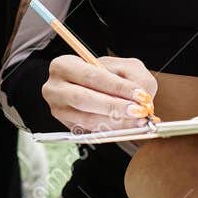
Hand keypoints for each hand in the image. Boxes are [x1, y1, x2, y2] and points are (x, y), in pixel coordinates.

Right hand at [43, 55, 157, 132]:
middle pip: (84, 99)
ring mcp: (59, 110)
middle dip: (114, 107)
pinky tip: (127, 127)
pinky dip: (111, 131)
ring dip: (115, 123)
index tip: (139, 95)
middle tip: (138, 111)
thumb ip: (134, 77)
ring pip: (87, 120)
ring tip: (138, 121)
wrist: (97, 88)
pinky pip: (90, 132)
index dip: (117, 87)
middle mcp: (55, 89)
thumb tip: (142, 98)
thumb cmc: (109, 74)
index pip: (92, 77)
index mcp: (64, 65)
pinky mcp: (68, 127)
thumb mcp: (124, 66)